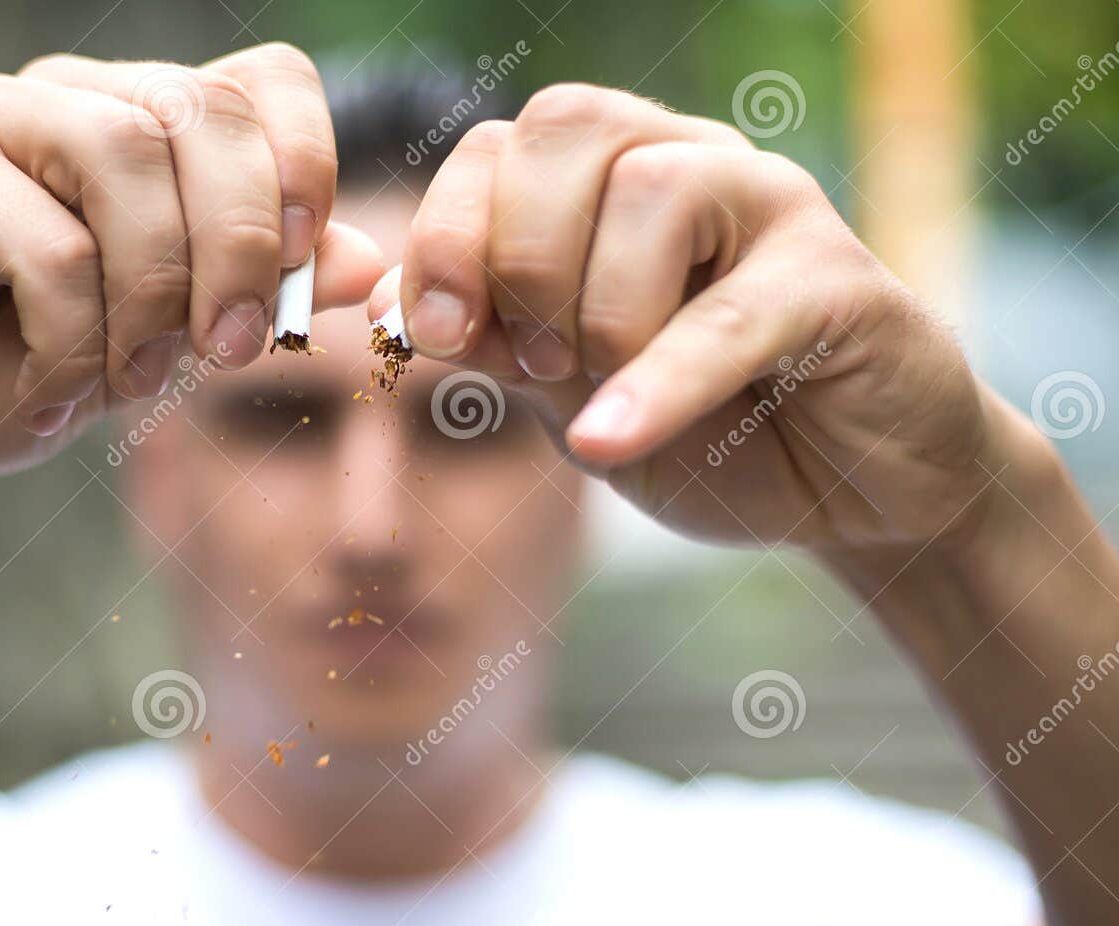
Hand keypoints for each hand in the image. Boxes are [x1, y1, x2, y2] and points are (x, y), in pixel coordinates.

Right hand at [0, 45, 382, 529]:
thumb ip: (250, 297)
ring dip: (153, 293)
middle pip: (208, 114)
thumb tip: (363, 260)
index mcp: (149, 126)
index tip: (298, 274)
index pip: (265, 85)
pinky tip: (51, 378)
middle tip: (228, 351)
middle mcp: (81, 100)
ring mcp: (2, 125)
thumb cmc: (11, 365)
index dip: (305, 168)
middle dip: (241, 247)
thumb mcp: (157, 345)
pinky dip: (71, 332)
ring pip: (129, 161)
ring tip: (130, 377)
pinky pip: (48, 242)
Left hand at [376, 83, 1040, 560]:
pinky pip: (731, 315)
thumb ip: (489, 345)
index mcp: (612, 182)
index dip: (444, 232)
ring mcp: (772, 209)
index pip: (500, 145)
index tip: (426, 334)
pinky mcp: (839, 281)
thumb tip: (382, 308)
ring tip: (597, 397)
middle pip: (569, 130)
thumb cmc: (705, 430)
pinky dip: (656, 382)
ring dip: (596, 313)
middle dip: (514, 258)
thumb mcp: (570, 397)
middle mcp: (692, 164)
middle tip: (529, 365)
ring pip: (650, 192)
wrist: (845, 493)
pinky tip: (609, 445)